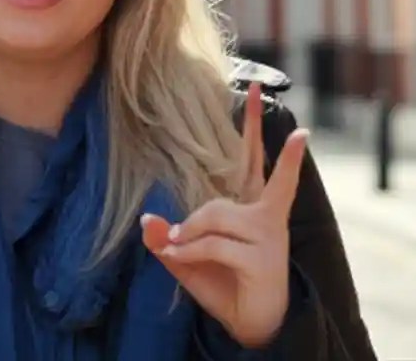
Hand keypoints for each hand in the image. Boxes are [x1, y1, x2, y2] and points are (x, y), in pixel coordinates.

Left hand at [140, 83, 308, 348]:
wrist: (250, 326)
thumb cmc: (223, 285)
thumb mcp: (185, 260)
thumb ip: (168, 239)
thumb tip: (148, 220)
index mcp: (247, 206)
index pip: (251, 159)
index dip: (254, 125)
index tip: (256, 89)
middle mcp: (262, 212)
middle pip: (251, 163)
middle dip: (254, 124)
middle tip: (255, 88)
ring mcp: (266, 232)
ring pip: (214, 213)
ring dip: (189, 233)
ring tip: (179, 249)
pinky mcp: (262, 255)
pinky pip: (214, 243)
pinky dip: (191, 251)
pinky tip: (182, 257)